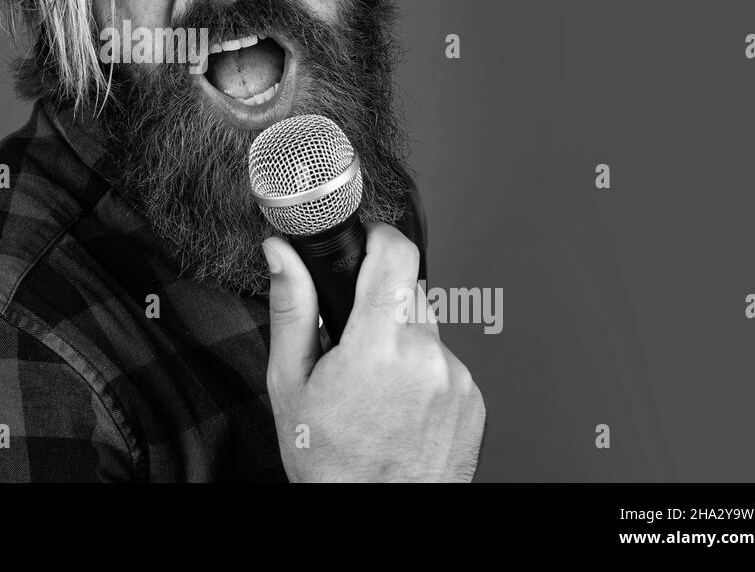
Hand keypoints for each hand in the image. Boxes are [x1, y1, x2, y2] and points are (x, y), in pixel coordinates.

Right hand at [262, 223, 485, 481]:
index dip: (380, 236)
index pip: (395, 255)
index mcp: (375, 346)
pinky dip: (424, 372)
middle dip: (380, 303)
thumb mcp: (290, 384)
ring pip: (427, 329)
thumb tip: (281, 253)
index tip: (368, 241)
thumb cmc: (330, 462)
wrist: (378, 517)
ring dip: (403, 341)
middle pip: (408, 291)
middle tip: (354, 343)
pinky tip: (400, 406)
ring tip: (376, 387)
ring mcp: (454, 378)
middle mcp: (423, 356)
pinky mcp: (473, 398)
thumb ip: (291, 308)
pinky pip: (445, 363)